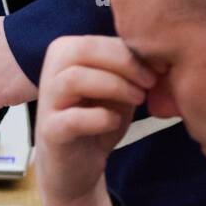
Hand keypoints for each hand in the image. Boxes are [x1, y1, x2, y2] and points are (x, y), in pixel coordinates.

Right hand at [35, 35, 157, 205]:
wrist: (76, 166)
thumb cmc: (98, 118)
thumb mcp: (119, 88)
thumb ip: (130, 70)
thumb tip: (158, 56)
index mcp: (66, 52)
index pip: (99, 39)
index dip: (131, 50)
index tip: (158, 68)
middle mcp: (51, 70)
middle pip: (84, 50)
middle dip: (124, 63)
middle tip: (149, 82)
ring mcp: (47, 101)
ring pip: (74, 79)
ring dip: (114, 86)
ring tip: (138, 99)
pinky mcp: (49, 132)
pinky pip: (72, 119)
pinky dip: (99, 118)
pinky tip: (115, 121)